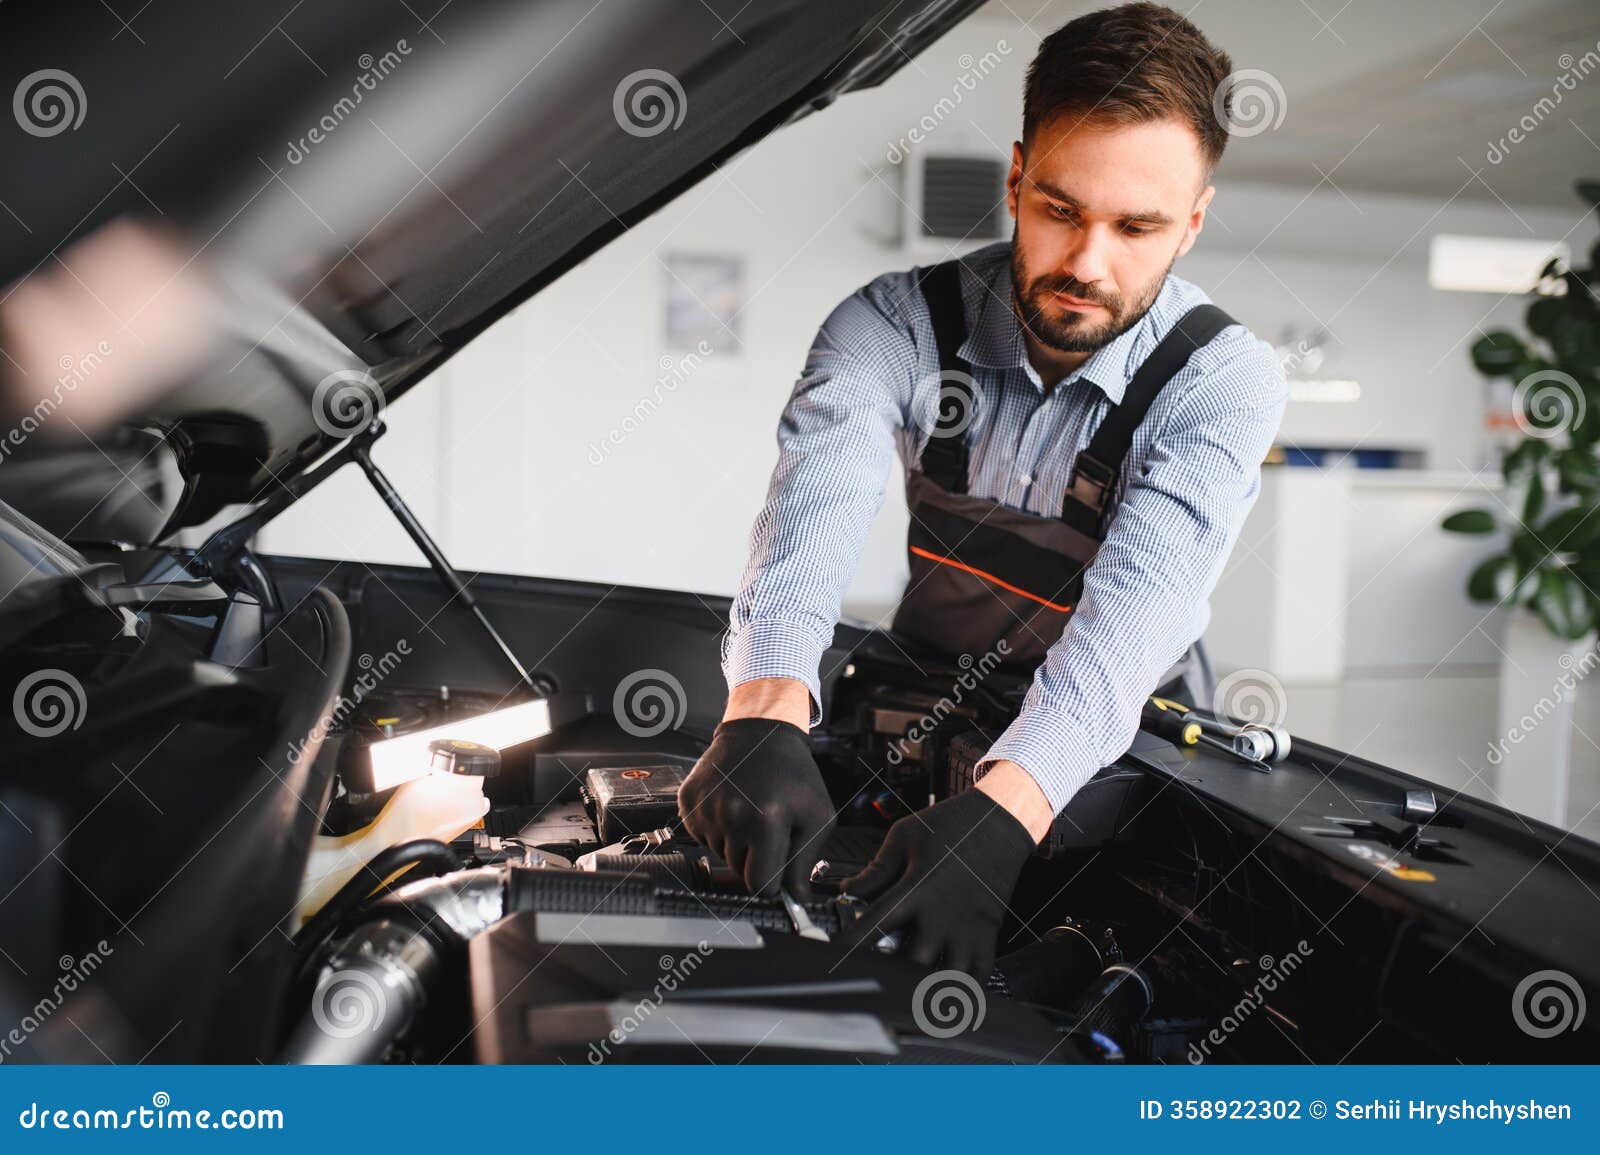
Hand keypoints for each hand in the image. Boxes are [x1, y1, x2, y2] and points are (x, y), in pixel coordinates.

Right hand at [678, 716, 834, 898]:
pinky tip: (731, 804)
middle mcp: (731, 816)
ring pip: (719, 854)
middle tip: (767, 827)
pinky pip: (701, 837)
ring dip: (735, 841)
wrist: (760, 733)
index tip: (777, 866)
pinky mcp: (689, 802)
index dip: (772, 880)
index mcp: (766, 821)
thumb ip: (805, 862)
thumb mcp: (817, 816)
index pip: (761, 885)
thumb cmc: (793, 774)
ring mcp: (706, 809)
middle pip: (738, 871)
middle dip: (755, 858)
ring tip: (750, 810)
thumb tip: (797, 900)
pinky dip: (716, 828)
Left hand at [836, 790, 1036, 975]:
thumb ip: (875, 869)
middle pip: (911, 966)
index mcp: (916, 890)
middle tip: (870, 984)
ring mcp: (968, 929)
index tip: (832, 962)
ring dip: (925, 989)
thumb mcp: (904, 837)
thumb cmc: (951, 824)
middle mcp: (942, 916)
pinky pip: (978, 976)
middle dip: (889, 979)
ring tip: (906, 993)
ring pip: (946, 980)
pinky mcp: (988, 933)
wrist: (1000, 820)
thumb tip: (848, 890)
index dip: (849, 948)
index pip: (874, 927)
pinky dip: (962, 990)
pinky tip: (944, 991)